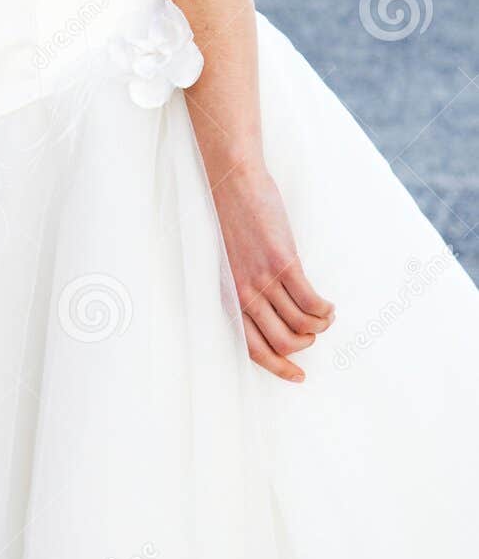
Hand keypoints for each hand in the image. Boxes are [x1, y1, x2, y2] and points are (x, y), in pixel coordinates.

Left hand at [211, 165, 334, 382]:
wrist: (232, 184)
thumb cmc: (232, 222)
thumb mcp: (230, 265)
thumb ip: (247, 290)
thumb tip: (273, 314)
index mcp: (229, 297)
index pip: (253, 349)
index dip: (278, 367)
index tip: (298, 375)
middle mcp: (244, 294)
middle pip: (283, 343)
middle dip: (305, 344)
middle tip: (313, 331)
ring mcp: (264, 280)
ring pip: (301, 326)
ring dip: (320, 325)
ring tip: (324, 314)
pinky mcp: (283, 264)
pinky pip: (312, 302)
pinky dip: (325, 310)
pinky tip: (328, 304)